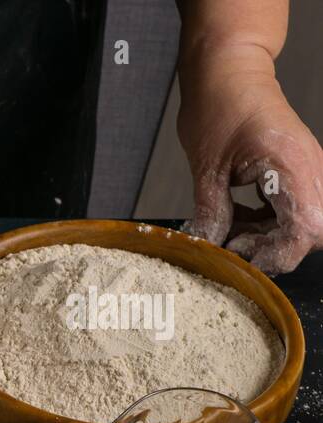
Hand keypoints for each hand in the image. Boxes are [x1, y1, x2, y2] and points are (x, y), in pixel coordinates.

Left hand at [178, 44, 322, 274]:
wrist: (229, 71)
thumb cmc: (219, 106)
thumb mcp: (207, 167)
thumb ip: (212, 212)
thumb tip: (212, 246)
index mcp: (291, 165)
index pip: (306, 228)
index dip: (277, 253)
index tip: (241, 254)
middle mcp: (309, 168)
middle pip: (314, 231)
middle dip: (275, 248)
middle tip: (235, 243)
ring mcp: (307, 170)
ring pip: (304, 223)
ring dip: (269, 237)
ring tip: (231, 229)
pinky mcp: (297, 172)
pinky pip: (293, 209)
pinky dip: (267, 222)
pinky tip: (238, 218)